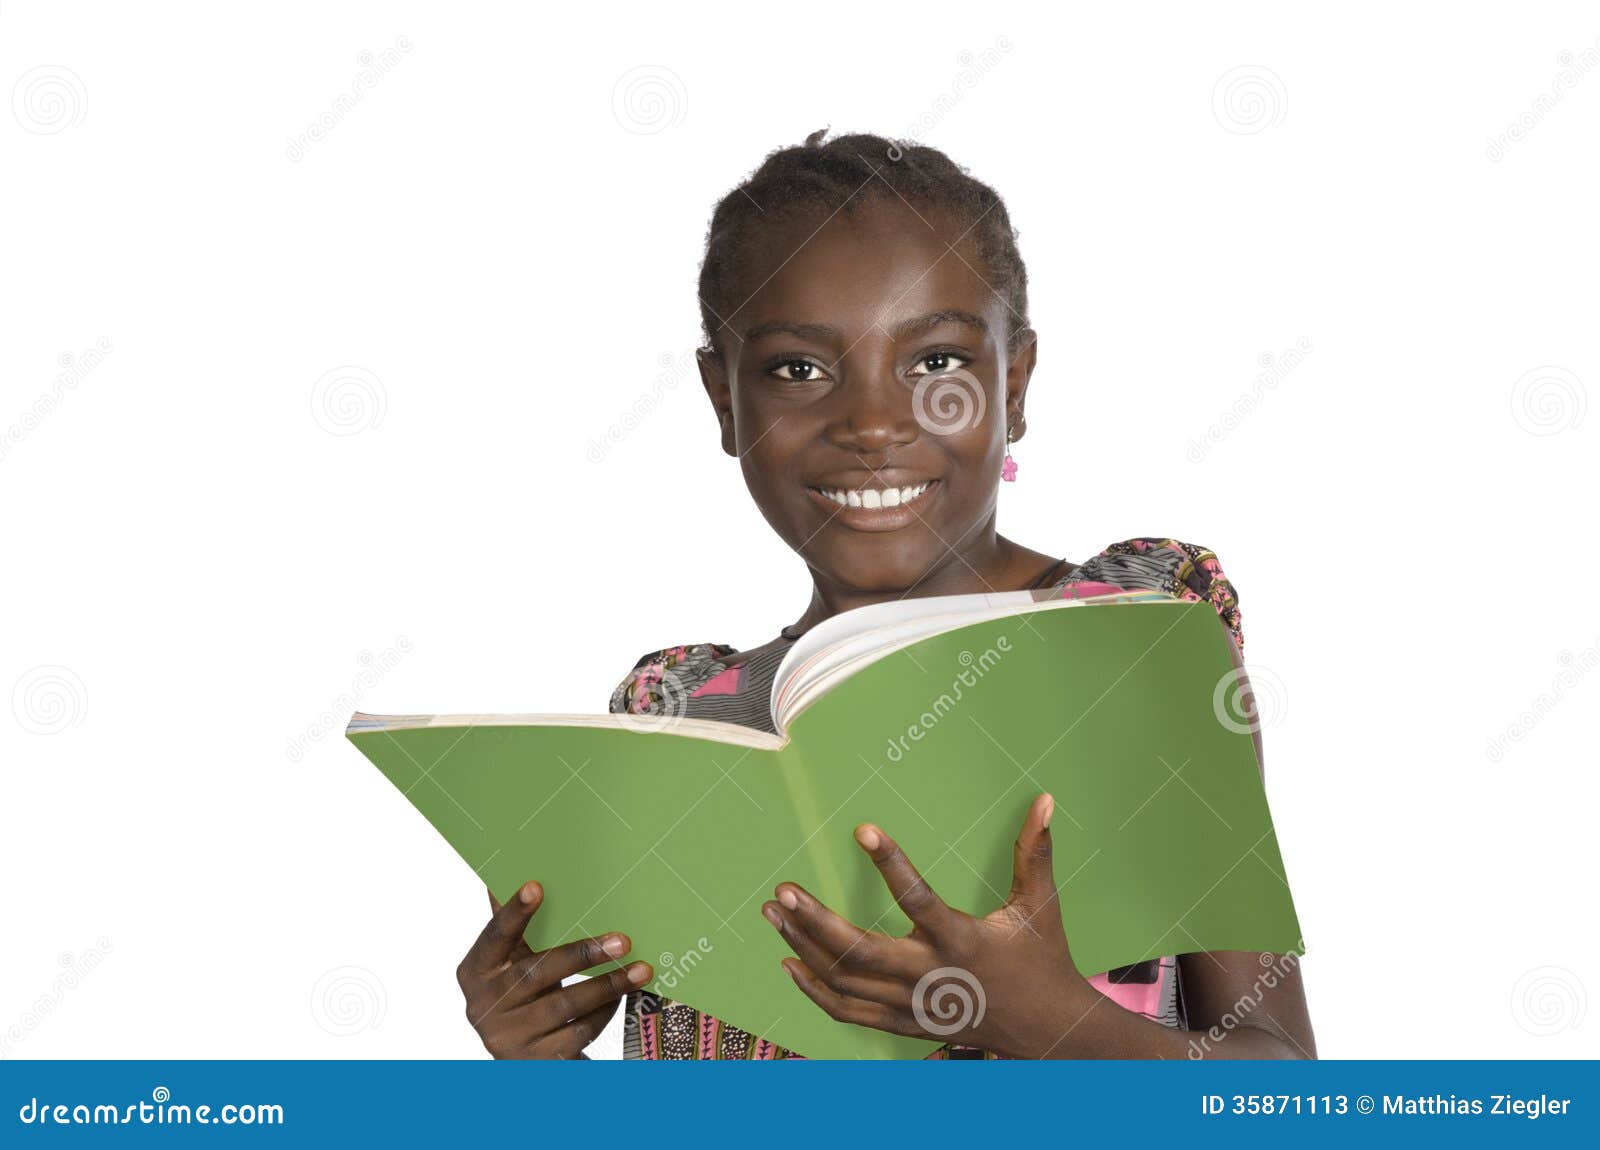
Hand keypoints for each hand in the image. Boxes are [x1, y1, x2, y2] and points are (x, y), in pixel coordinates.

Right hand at [457, 880, 650, 1058]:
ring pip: (565, 1005)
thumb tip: (518, 871)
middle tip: (623, 940)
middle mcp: (484, 1006)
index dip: (515, 912)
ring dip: (608, 984)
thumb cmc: (524, 996)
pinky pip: (578, 1032)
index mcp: (475, 971)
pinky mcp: (536, 1062)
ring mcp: (508, 1039)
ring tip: (641, 969)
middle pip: (536, 973)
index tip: (538, 885)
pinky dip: (604, 1012)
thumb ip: (515, 930)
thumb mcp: (513, 964)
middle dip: (583, 953)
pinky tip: (622, 995)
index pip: (495, 936)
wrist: (529, 1062)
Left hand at [762, 793, 1093, 1058]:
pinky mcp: (904, 1023)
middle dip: (816, 921)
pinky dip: (814, 991)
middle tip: (784, 890)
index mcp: (963, 941)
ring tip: (775, 913)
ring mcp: (912, 1004)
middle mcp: (931, 975)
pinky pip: (848, 1012)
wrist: (1046, 1031)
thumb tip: (1045, 800)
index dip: (891, 863)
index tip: (863, 829)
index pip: (919, 899)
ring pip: (845, 981)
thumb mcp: (1041, 905)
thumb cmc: (1042, 960)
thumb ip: (1035, 851)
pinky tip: (788, 964)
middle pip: (860, 952)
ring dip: (803, 948)